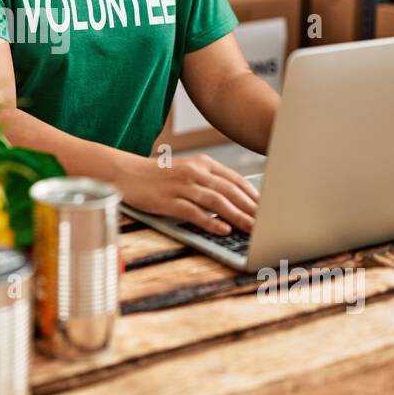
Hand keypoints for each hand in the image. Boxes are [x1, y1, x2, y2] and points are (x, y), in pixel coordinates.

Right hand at [112, 152, 259, 234]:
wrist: (126, 173)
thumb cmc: (158, 175)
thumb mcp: (186, 170)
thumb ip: (208, 180)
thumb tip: (234, 198)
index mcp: (202, 163)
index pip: (234, 180)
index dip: (253, 195)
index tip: (267, 209)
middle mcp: (194, 172)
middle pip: (229, 192)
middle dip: (251, 209)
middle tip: (267, 223)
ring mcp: (181, 186)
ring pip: (216, 202)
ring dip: (237, 217)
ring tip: (252, 229)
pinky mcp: (168, 201)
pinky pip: (194, 213)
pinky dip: (210, 222)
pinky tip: (223, 230)